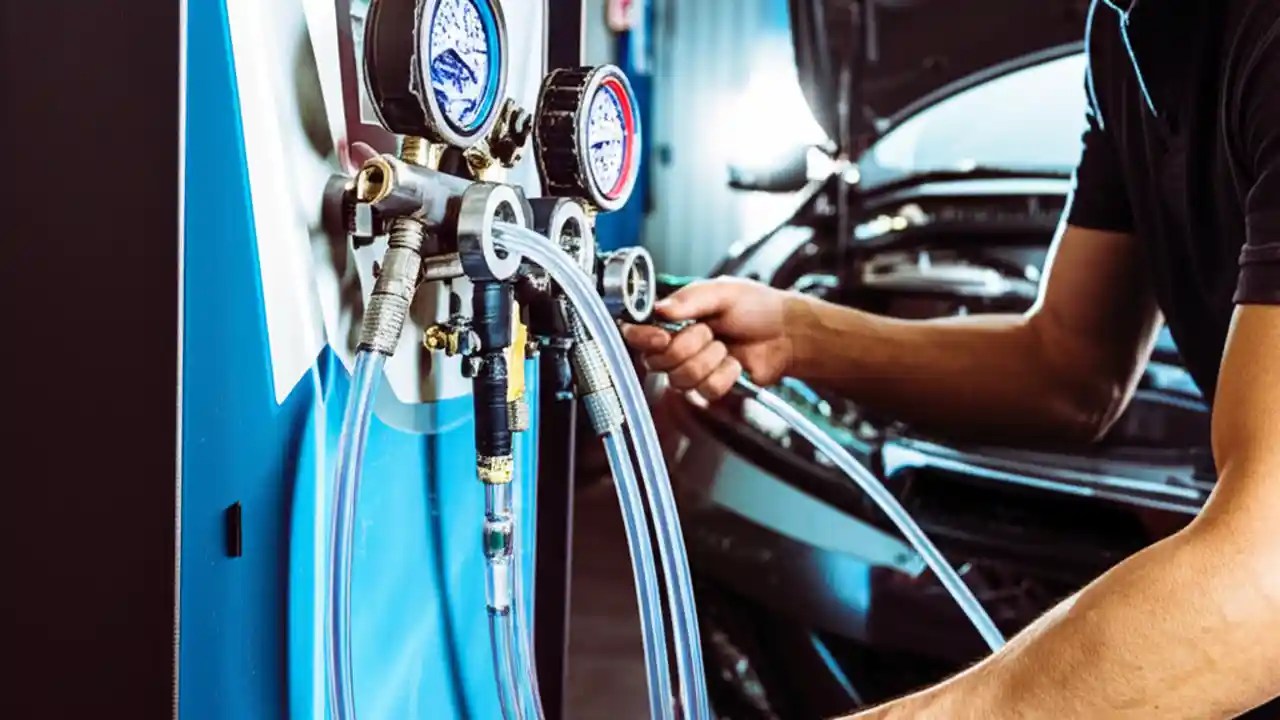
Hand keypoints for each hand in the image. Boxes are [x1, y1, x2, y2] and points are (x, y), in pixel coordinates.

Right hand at [622, 277, 795, 399]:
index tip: (662, 337)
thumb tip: (660, 309)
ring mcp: (691, 370)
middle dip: (688, 346)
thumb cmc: (756, 307)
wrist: (786, 333)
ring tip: (726, 346)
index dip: (643, 338)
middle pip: (657, 361)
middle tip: (710, 331)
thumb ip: (689, 299)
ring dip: (710, 359)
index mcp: (672, 319)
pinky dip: (726, 375)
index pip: (637, 334)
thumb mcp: (722, 292)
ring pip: (681, 378)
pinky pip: (706, 390)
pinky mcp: (710, 388)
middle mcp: (675, 346)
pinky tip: (734, 363)